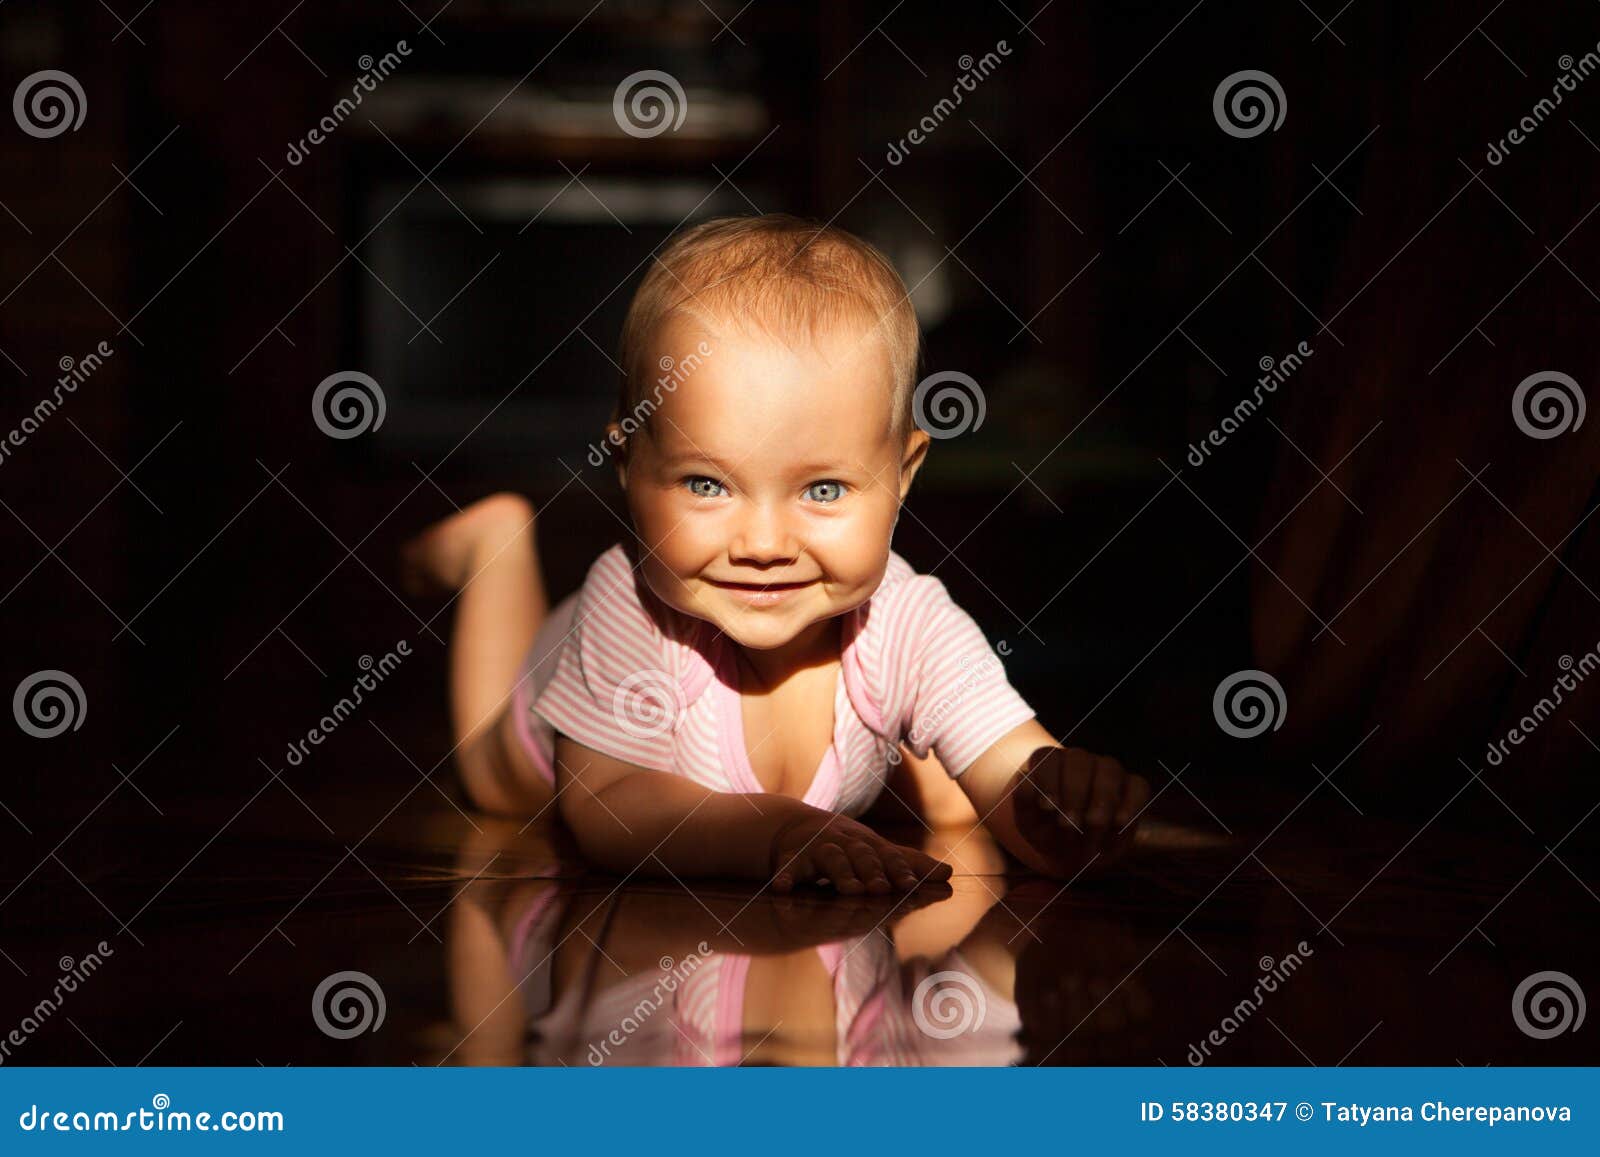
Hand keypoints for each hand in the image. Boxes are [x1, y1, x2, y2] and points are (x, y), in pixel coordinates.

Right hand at [768, 810, 951, 894]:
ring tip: (850, 889)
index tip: (911, 885)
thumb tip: (949, 874)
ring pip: (831, 859)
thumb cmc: (847, 847)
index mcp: (867, 844)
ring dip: (841, 873)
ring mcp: (817, 849)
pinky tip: (783, 889)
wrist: (797, 829)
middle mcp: (845, 842)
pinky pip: (787, 867)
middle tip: (882, 889)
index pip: (887, 856)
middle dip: (873, 870)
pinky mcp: (791, 859)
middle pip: (861, 855)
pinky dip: (786, 876)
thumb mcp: (876, 853)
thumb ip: (910, 864)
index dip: (898, 870)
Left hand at [1013, 747, 1149, 873]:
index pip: (1047, 757)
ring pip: (1109, 769)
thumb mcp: (1028, 824)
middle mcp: (1079, 760)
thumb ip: (1023, 802)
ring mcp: (1107, 771)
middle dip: (1074, 793)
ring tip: (1094, 825)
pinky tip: (1120, 823)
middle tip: (1068, 825)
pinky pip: (1137, 786)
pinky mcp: (1133, 787)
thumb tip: (1027, 781)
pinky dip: (1131, 802)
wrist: (1073, 854)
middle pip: (1079, 761)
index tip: (1046, 808)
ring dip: (1101, 798)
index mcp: (1050, 763)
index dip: (1047, 780)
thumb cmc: (1047, 832)